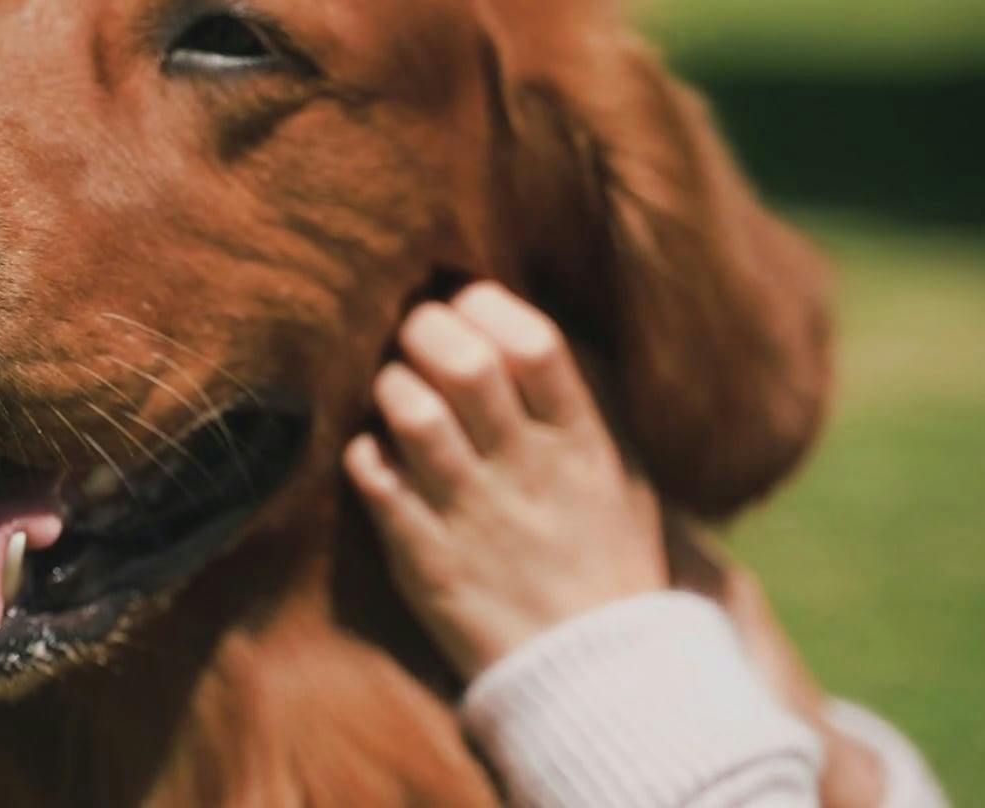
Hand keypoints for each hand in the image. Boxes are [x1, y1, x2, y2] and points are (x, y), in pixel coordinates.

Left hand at [344, 282, 666, 678]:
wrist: (600, 680)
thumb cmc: (605, 561)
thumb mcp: (620, 477)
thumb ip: (576, 407)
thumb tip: (515, 332)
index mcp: (582, 443)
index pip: (533, 342)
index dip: (485, 305)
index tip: (464, 305)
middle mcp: (527, 471)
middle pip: (464, 364)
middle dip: (425, 330)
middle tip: (414, 337)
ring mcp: (473, 516)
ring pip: (413, 414)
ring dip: (390, 385)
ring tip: (394, 391)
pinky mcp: (426, 561)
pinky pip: (376, 484)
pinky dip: (364, 453)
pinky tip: (371, 451)